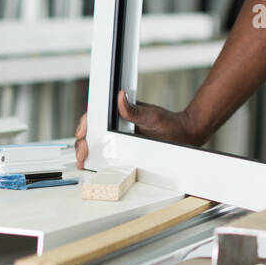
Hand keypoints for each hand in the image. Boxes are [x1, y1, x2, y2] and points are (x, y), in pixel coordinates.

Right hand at [74, 91, 204, 167]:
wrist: (183, 136)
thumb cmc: (168, 122)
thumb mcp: (150, 115)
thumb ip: (134, 109)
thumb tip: (120, 97)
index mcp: (119, 114)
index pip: (95, 117)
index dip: (85, 124)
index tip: (83, 132)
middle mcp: (117, 126)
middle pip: (93, 134)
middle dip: (83, 143)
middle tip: (83, 153)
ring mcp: (120, 139)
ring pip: (98, 146)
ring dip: (88, 154)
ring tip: (84, 162)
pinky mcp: (126, 152)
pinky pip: (110, 157)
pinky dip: (101, 162)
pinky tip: (95, 167)